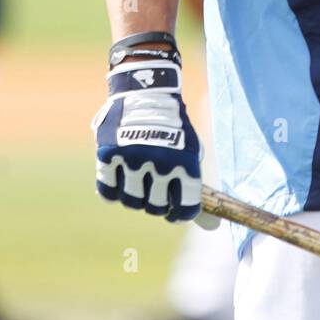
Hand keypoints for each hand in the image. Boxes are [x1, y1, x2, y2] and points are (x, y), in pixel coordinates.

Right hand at [91, 58, 201, 220]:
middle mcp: (160, 163)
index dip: (180, 214)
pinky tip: (121, 175)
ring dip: (135, 195)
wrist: (147, 91)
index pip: (185, 208)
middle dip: (156, 202)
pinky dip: (114, 188)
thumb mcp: (192, 152)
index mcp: (186, 162)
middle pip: (154, 208)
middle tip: (155, 186)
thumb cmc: (175, 127)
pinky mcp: (108, 155)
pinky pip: (108, 191)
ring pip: (131, 202)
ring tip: (139, 176)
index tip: (175, 211)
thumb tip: (211, 228)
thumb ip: (196, 189)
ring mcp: (132, 160)